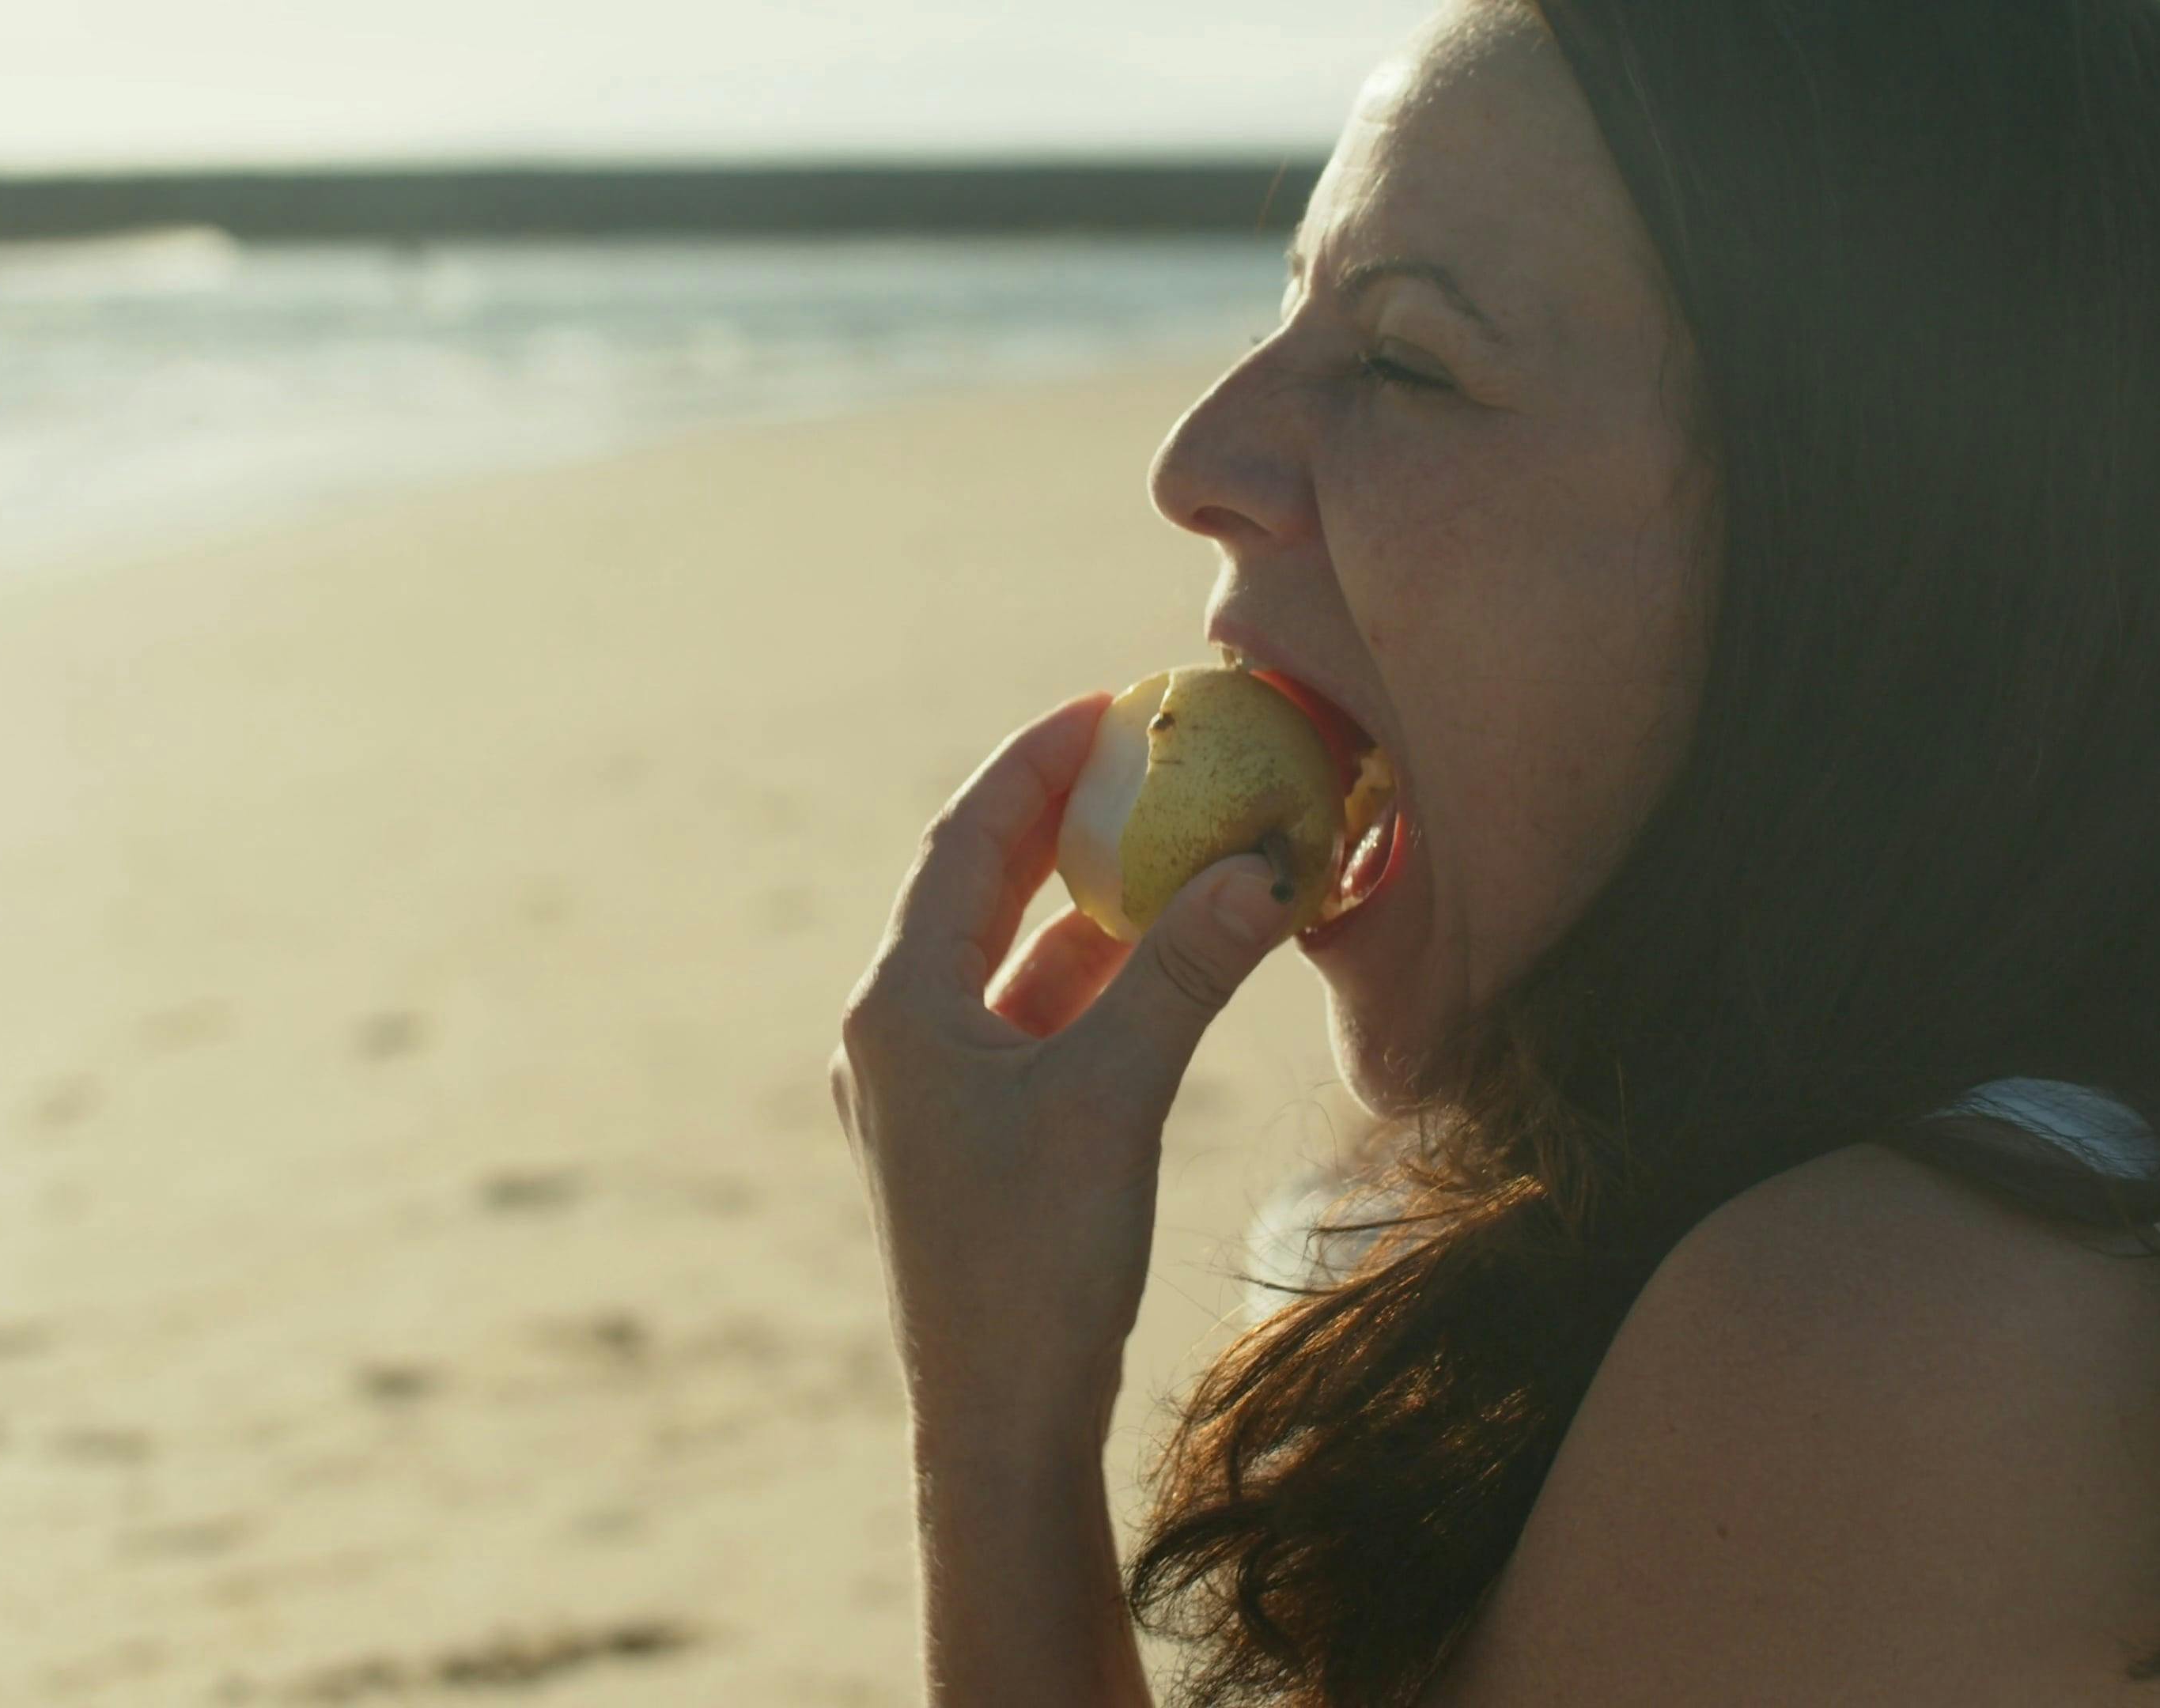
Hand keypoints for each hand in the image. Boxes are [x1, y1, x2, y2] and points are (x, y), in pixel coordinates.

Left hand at [830, 691, 1296, 1444]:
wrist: (997, 1423)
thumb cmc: (1035, 1263)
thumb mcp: (1116, 1097)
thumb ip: (1184, 972)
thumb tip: (1264, 865)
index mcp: (897, 1006)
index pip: (963, 839)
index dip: (1037, 762)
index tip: (1109, 706)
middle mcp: (895, 1034)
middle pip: (978, 886)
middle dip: (1063, 819)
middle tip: (1146, 755)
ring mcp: (927, 1089)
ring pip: (1010, 958)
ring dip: (1088, 903)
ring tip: (1172, 840)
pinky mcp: (967, 1138)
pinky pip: (1030, 1022)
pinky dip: (1095, 980)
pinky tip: (1164, 957)